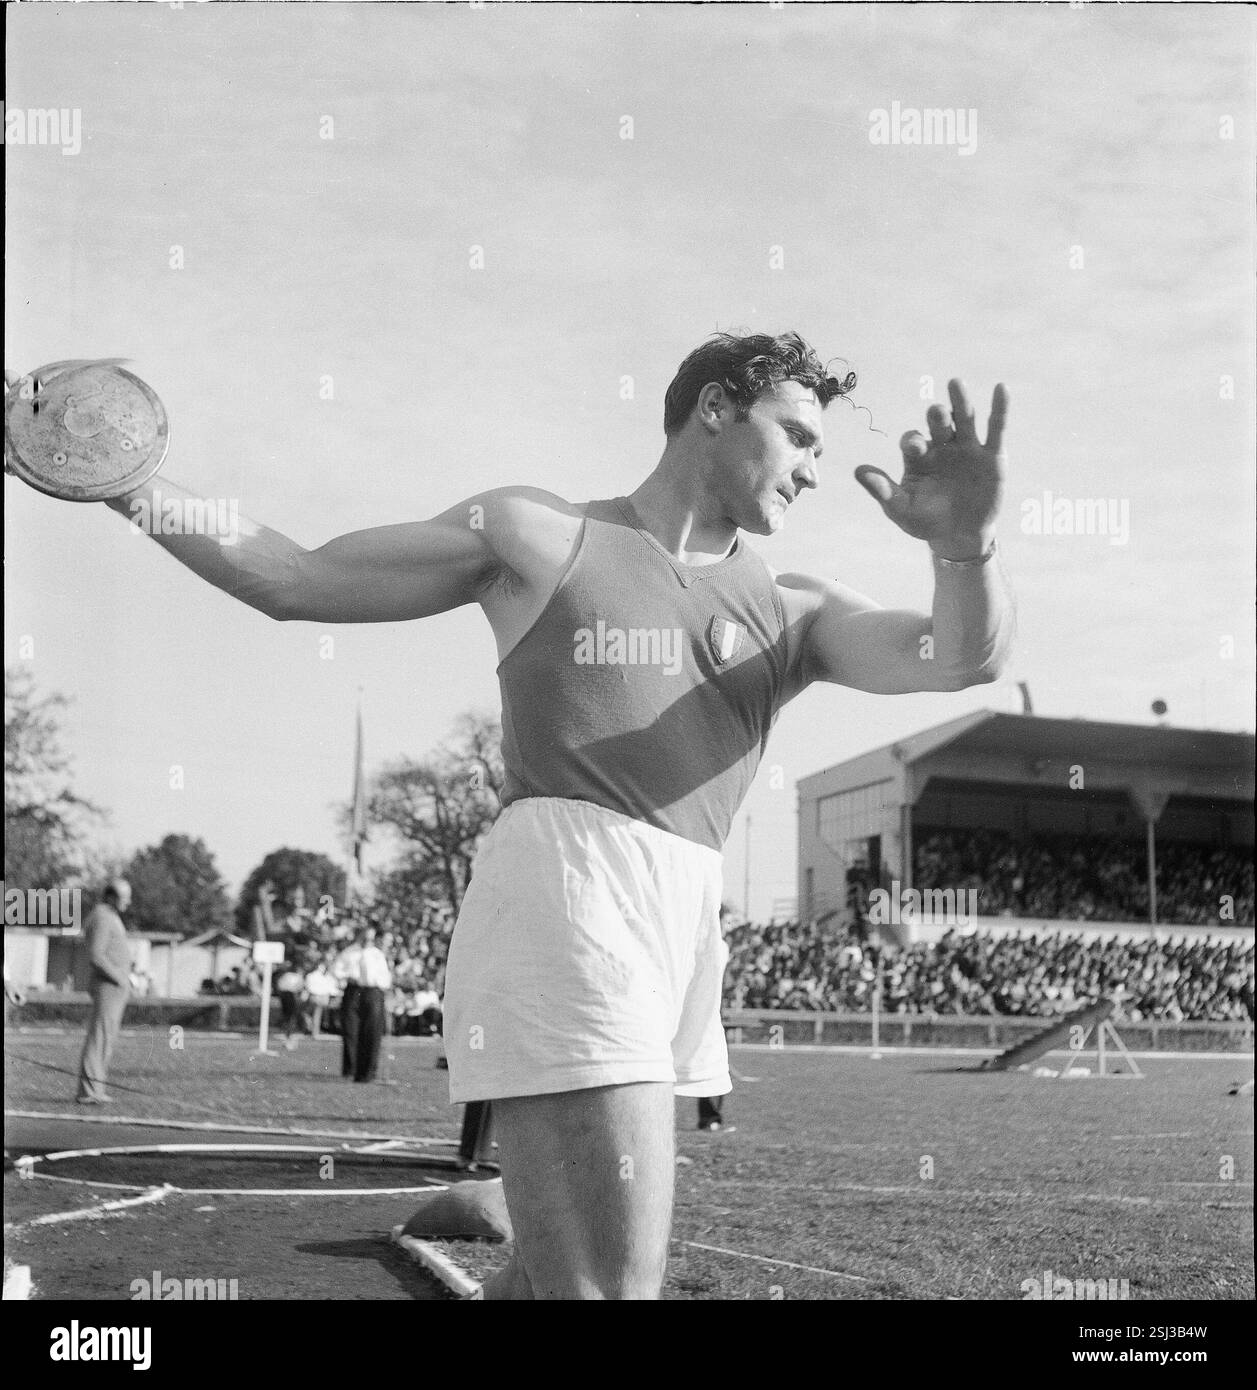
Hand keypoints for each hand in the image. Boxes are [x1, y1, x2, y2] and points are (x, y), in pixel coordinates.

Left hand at [854, 379, 1007, 559]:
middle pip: (938, 424)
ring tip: (955, 384)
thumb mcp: (901, 509)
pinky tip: (1000, 388)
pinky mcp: (992, 456)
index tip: (915, 447)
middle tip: (935, 411)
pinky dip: (999, 408)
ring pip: (964, 419)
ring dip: (960, 402)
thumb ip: (882, 490)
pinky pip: (996, 429)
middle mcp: (942, 446)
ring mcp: (967, 448)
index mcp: (918, 457)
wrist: (959, 536)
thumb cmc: (925, 522)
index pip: (913, 441)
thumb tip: (857, 471)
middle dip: (936, 417)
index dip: (913, 441)